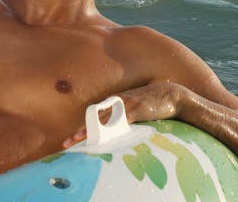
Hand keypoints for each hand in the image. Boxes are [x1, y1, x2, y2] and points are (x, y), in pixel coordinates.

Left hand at [62, 82, 187, 148]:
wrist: (171, 94)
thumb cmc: (152, 103)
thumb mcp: (134, 109)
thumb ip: (123, 118)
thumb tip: (114, 134)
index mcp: (114, 102)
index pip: (92, 116)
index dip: (81, 128)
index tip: (70, 140)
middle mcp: (116, 102)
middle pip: (93, 118)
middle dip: (80, 132)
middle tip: (66, 143)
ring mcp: (125, 105)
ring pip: (103, 120)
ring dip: (91, 131)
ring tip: (80, 141)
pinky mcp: (136, 109)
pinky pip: (121, 120)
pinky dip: (112, 128)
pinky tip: (105, 136)